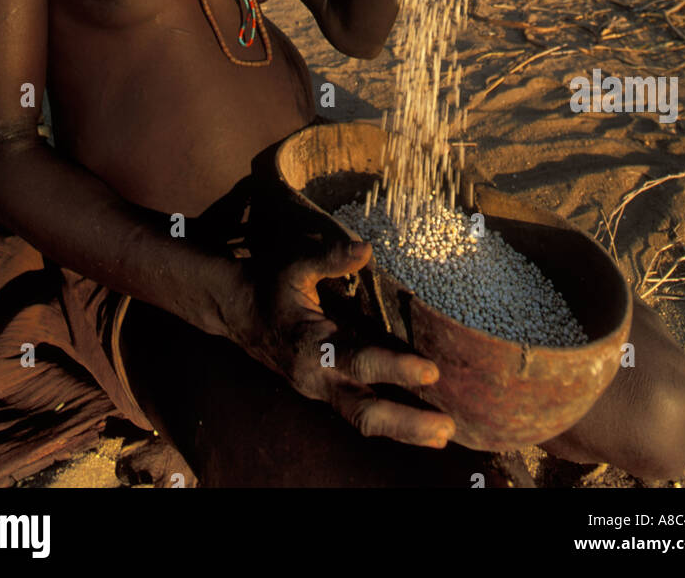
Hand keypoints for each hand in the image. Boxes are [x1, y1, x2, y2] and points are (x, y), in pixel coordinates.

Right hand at [227, 237, 455, 448]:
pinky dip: (390, 421)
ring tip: (443, 435)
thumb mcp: (294, 266)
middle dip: (406, 424)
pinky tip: (420, 424)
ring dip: (403, 430)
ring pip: (363, 419)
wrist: (237, 310)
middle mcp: (316, 378)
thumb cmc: (269, 284)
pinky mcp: (325, 391)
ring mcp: (320, 390)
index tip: (432, 371)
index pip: (360, 363)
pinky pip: (359, 411)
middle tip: (447, 428)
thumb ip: (330, 258)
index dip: (396, 369)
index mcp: (310, 346)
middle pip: (364, 412)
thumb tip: (366, 250)